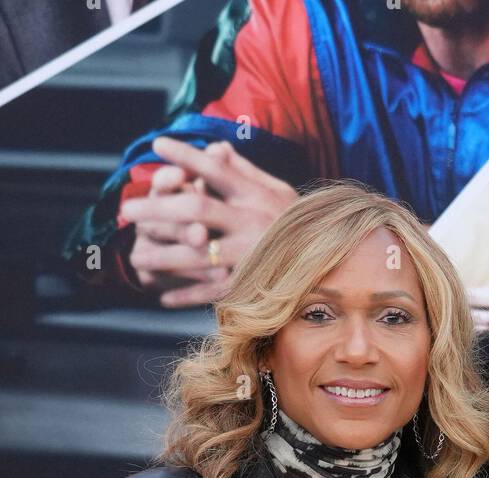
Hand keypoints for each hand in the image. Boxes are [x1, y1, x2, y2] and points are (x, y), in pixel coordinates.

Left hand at [123, 136, 297, 306]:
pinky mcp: (252, 286)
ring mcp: (250, 256)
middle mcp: (250, 224)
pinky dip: (186, 295)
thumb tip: (215, 147)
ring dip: (163, 256)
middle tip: (129, 209)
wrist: (334, 268)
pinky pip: (213, 290)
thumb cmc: (302, 226)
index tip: (157, 145)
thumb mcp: (279, 192)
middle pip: (196, 210)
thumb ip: (245, 171)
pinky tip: (163, 296)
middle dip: (158, 208)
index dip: (186, 155)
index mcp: (255, 197)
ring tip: (136, 257)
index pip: (215, 170)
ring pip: (198, 254)